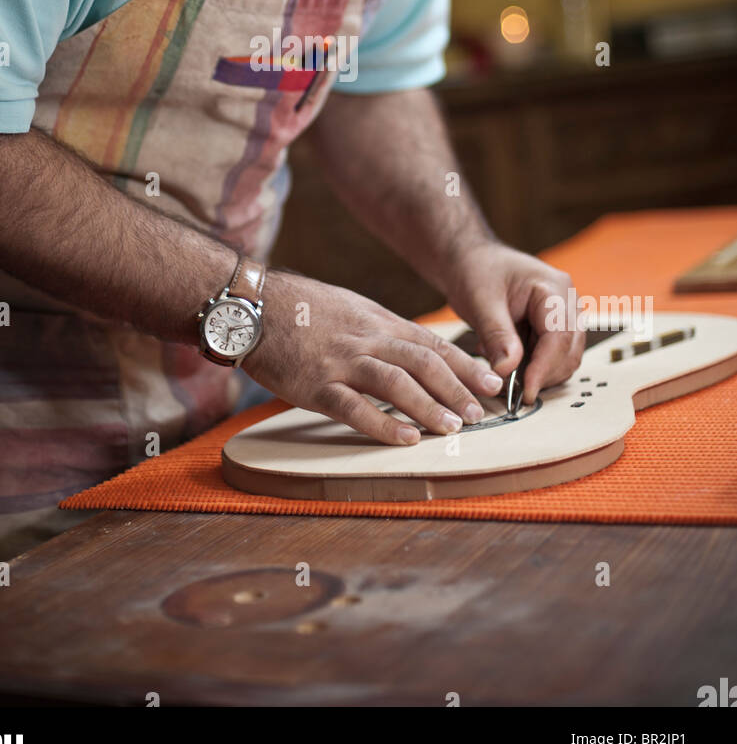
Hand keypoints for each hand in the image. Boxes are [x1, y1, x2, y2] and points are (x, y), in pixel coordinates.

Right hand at [244, 269, 505, 445]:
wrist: (253, 305)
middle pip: (422, 361)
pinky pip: (354, 407)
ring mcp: (341, 361)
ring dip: (429, 406)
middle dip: (457, 388)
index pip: (430, 342)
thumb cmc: (299, 308)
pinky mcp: (315, 385)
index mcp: (376, 321)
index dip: (464, 364)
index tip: (491, 382)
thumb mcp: (348, 307)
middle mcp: (365, 339)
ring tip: (454, 427)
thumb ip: (379, 328)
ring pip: (396, 382)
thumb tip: (411, 350)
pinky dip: (384, 424)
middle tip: (481, 413)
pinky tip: (406, 439)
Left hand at [441, 240, 585, 402]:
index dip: (544, 368)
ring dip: (537, 374)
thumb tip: (507, 371)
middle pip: (568, 352)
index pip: (559, 337)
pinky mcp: (553, 329)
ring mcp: (564, 316)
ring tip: (501, 368)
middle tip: (509, 390)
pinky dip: (531, 368)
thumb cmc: (476, 271)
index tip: (524, 393)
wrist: (471, 260)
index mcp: (553, 289)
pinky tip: (504, 360)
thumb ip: (496, 335)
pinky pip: (551, 358)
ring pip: (564, 360)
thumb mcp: (480, 301)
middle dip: (543, 375)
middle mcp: (567, 302)